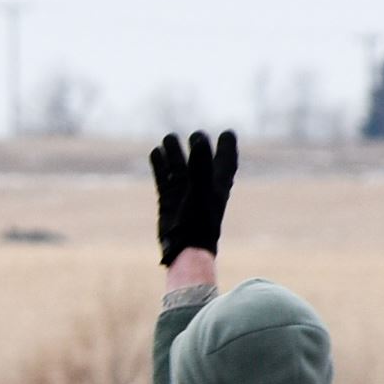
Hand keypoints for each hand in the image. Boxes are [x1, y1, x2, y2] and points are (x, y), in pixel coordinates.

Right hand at [147, 128, 238, 265]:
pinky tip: (156, 152)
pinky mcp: (168, 200)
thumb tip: (200, 140)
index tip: (228, 134)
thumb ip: (201, 165)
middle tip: (196, 137)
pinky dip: (159, 165)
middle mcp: (202, 187)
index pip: (226, 161)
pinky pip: (163, 178)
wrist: (185, 249)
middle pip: (200, 161)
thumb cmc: (200, 222)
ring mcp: (184, 193)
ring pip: (178, 167)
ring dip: (174, 153)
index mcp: (218, 184)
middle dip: (198, 147)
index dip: (228, 147)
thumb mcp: (202, 190)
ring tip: (168, 138)